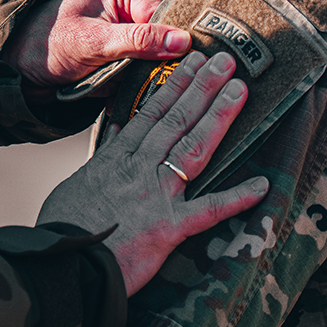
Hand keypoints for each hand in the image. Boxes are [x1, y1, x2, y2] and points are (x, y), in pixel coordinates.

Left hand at [5, 0, 191, 92]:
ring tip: (144, 91)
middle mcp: (130, 4)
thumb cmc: (47, 43)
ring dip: (150, 76)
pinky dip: (140, 85)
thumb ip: (138, 41)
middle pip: (166, 36)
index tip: (181, 65)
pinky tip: (139, 96)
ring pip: (158, 57)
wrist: (17, 66)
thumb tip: (182, 41)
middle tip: (162, 83)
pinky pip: (144, 70)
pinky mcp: (124, 54)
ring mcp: (128, 31)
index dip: (173, 41)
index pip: (165, 13)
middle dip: (162, 61)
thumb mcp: (94, 42)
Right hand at [35, 52, 269, 294]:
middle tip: (226, 61)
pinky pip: (209, 211)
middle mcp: (140, 169)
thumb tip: (118, 129)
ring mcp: (156, 196)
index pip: (151, 112)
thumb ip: (105, 154)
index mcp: (117, 158)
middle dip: (203, 87)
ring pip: (193, 148)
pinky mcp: (168, 229)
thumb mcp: (80, 181)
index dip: (175, 84)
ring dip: (218, 117)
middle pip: (176, 120)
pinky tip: (261, 186)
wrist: (65, 265)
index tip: (192, 61)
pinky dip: (236, 199)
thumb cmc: (66, 228)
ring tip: (240, 90)